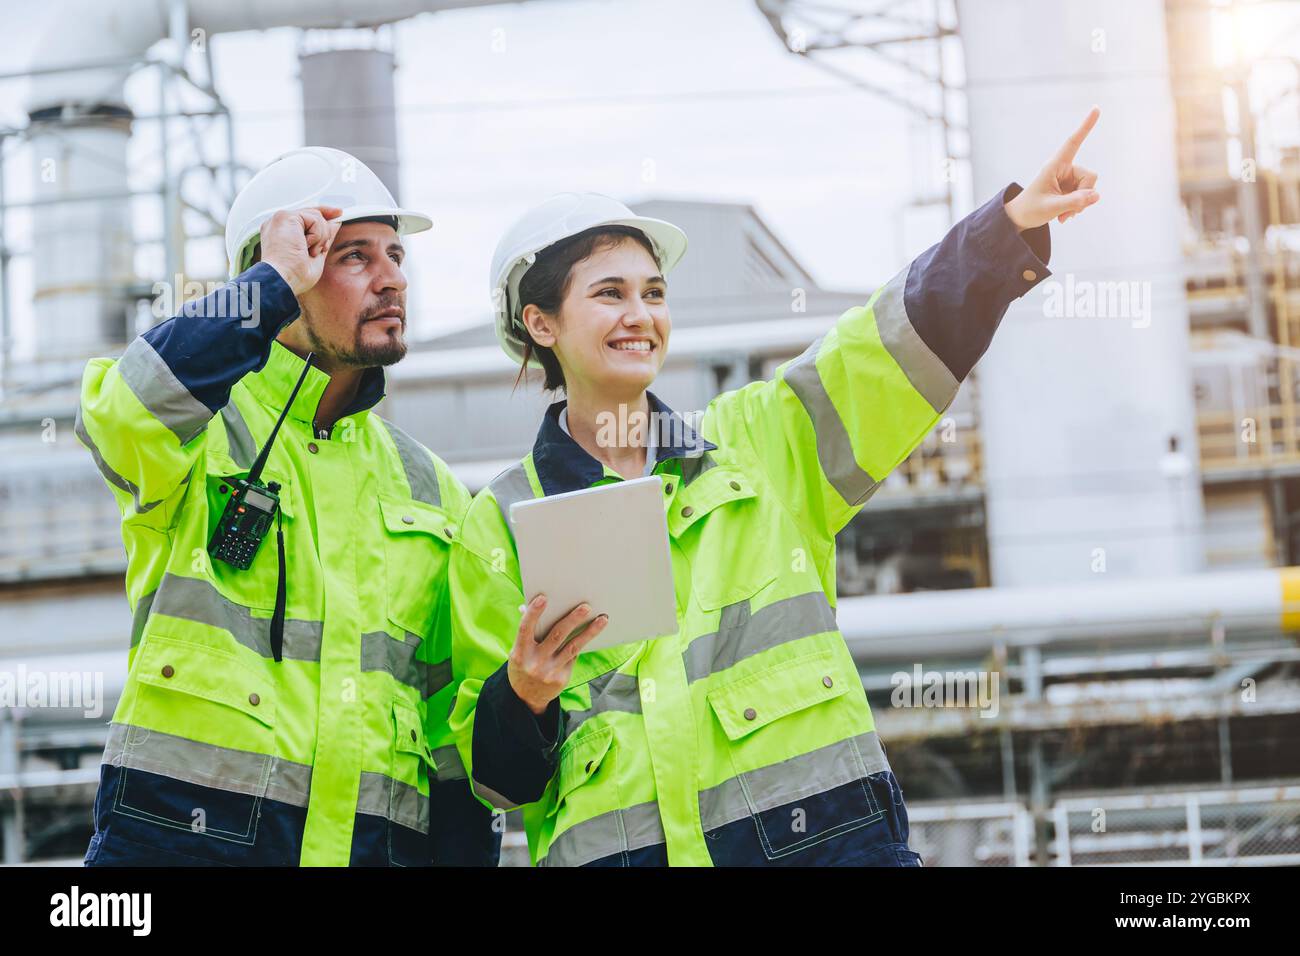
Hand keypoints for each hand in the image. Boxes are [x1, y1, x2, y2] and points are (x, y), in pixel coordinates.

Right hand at [260, 206, 343, 295]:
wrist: (283, 280)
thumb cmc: (294, 276)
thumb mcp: (315, 254)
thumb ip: (323, 237)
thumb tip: (335, 223)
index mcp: (282, 232)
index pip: (305, 217)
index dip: (323, 213)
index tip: (339, 213)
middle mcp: (278, 223)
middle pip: (312, 214)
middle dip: (325, 231)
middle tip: (320, 250)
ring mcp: (280, 218)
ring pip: (316, 216)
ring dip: (320, 238)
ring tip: (308, 252)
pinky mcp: (285, 216)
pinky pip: (315, 219)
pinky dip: (317, 236)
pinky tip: (305, 247)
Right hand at [507, 595, 609, 715]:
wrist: (526, 698)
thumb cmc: (523, 665)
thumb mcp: (518, 650)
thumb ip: (526, 630)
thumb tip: (528, 605)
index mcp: (520, 653)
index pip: (525, 629)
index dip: (533, 613)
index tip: (543, 598)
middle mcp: (535, 662)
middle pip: (556, 636)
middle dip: (573, 619)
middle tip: (586, 606)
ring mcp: (549, 672)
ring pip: (573, 647)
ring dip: (590, 632)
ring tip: (602, 619)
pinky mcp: (561, 678)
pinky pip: (574, 656)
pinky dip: (582, 643)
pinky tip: (593, 632)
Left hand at [1004, 107, 1100, 229]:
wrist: (1021, 217)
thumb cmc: (1030, 209)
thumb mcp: (1051, 208)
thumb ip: (1074, 202)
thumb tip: (1097, 195)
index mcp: (1055, 165)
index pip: (1073, 142)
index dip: (1085, 126)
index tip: (1096, 108)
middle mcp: (1064, 168)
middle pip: (1090, 176)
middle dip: (1084, 196)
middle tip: (1068, 213)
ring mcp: (1069, 178)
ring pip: (1090, 188)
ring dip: (1080, 204)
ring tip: (1063, 215)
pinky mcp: (1072, 187)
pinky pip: (1086, 195)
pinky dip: (1079, 207)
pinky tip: (1065, 215)